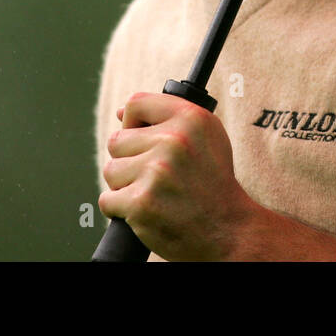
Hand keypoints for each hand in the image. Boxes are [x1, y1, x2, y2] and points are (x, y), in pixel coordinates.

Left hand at [99, 91, 257, 260]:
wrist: (228, 231)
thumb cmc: (213, 182)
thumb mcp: (207, 137)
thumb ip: (168, 118)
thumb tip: (120, 114)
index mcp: (190, 118)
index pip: (136, 104)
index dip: (132, 123)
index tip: (142, 139)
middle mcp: (173, 141)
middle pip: (117, 140)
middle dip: (130, 160)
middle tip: (156, 177)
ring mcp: (156, 172)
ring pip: (111, 170)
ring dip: (125, 186)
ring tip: (154, 194)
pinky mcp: (141, 203)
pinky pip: (107, 199)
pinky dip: (120, 209)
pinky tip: (145, 211)